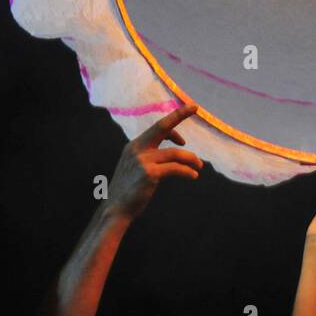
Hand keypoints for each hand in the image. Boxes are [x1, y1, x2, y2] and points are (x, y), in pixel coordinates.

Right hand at [106, 104, 202, 220]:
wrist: (115, 209)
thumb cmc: (129, 190)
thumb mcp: (134, 167)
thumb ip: (148, 156)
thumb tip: (170, 152)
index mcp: (134, 146)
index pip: (156, 128)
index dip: (173, 124)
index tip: (185, 134)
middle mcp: (137, 149)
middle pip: (162, 126)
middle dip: (179, 114)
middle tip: (195, 106)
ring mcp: (143, 160)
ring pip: (175, 153)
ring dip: (191, 158)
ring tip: (199, 166)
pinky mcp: (149, 173)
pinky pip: (175, 168)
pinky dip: (187, 171)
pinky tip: (193, 176)